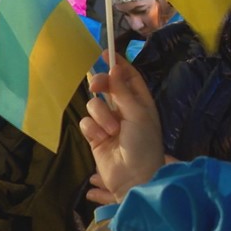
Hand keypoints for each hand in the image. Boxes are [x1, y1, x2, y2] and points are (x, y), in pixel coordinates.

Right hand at [79, 52, 164, 202]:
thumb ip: (123, 91)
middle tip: (96, 86)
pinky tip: (101, 140)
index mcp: (140, 102)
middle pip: (107, 86)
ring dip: (101, 116)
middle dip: (101, 85)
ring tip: (111, 131)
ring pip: (94, 105)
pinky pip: (87, 122)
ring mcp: (108, 123)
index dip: (118, 64)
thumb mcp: (138, 114)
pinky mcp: (95, 136)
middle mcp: (124, 110)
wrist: (134, 178)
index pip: (129, 77)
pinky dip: (93, 129)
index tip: (105, 52)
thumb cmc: (143, 144)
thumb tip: (114, 68)